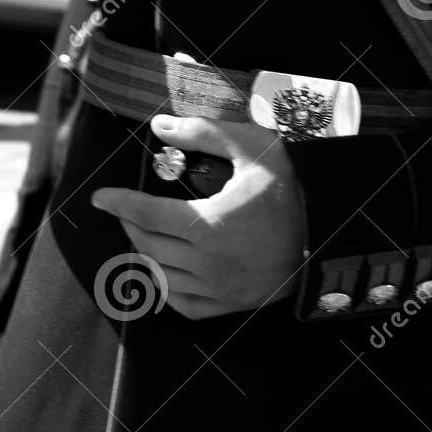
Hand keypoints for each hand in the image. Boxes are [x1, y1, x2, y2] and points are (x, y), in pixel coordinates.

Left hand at [91, 114, 307, 319]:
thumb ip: (203, 133)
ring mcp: (221, 289)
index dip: (119, 202)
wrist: (332, 230)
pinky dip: (165, 287)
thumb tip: (159, 126)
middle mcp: (209, 264)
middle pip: (149, 245)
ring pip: (161, 276)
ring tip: (141, 232)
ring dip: (144, 252)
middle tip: (125, 207)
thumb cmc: (290, 185)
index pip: (147, 213)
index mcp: (209, 225)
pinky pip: (184, 304)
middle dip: (130, 223)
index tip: (99, 196)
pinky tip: (163, 269)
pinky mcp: (232, 305)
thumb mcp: (251, 147)